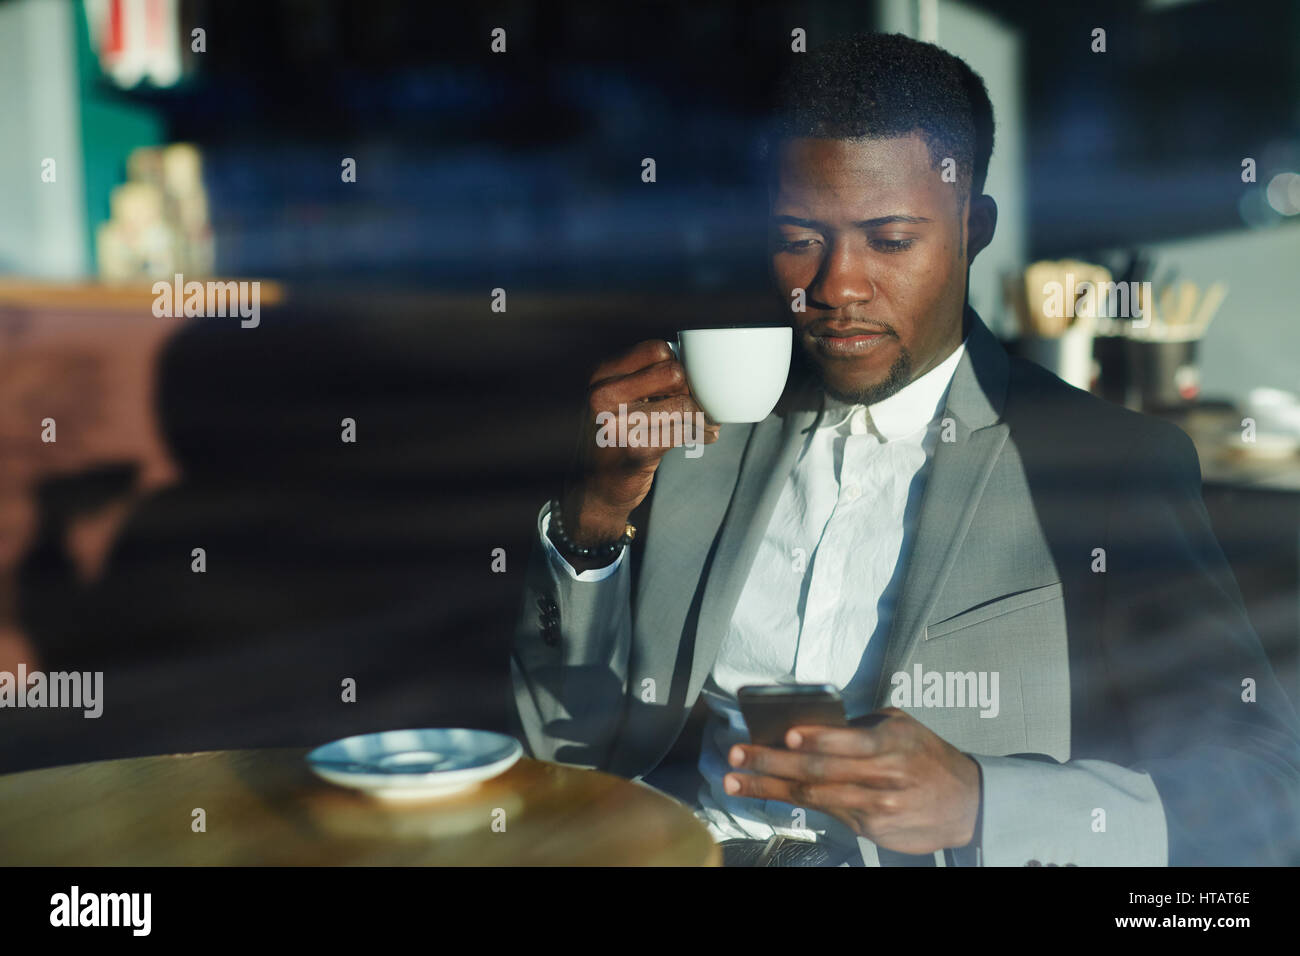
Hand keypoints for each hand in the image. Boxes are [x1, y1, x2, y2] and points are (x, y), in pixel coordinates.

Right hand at [562, 340, 717, 554]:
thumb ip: (644, 379)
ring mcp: (619, 423)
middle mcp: (604, 395)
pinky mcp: (637, 450)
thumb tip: (697, 366)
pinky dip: (701, 433)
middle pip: (674, 372)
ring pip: (684, 402)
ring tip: (707, 423)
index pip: (657, 348)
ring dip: (704, 414)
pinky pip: (685, 431)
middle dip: (693, 389)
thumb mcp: (616, 400)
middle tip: (697, 405)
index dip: (678, 364)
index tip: (683, 384)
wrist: (594, 491)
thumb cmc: (613, 441)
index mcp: (601, 375)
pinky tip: (703, 436)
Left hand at [724, 707, 980, 854]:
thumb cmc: (925, 755)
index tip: (786, 734)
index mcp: (891, 742)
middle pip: (820, 770)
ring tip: (733, 781)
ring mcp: (875, 806)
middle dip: (772, 762)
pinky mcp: (870, 828)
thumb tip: (811, 724)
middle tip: (735, 755)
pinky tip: (765, 793)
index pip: (848, 741)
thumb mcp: (900, 727)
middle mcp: (883, 776)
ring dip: (768, 787)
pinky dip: (792, 802)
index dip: (817, 738)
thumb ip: (860, 726)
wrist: (966, 802)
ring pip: (814, 796)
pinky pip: (825, 812)